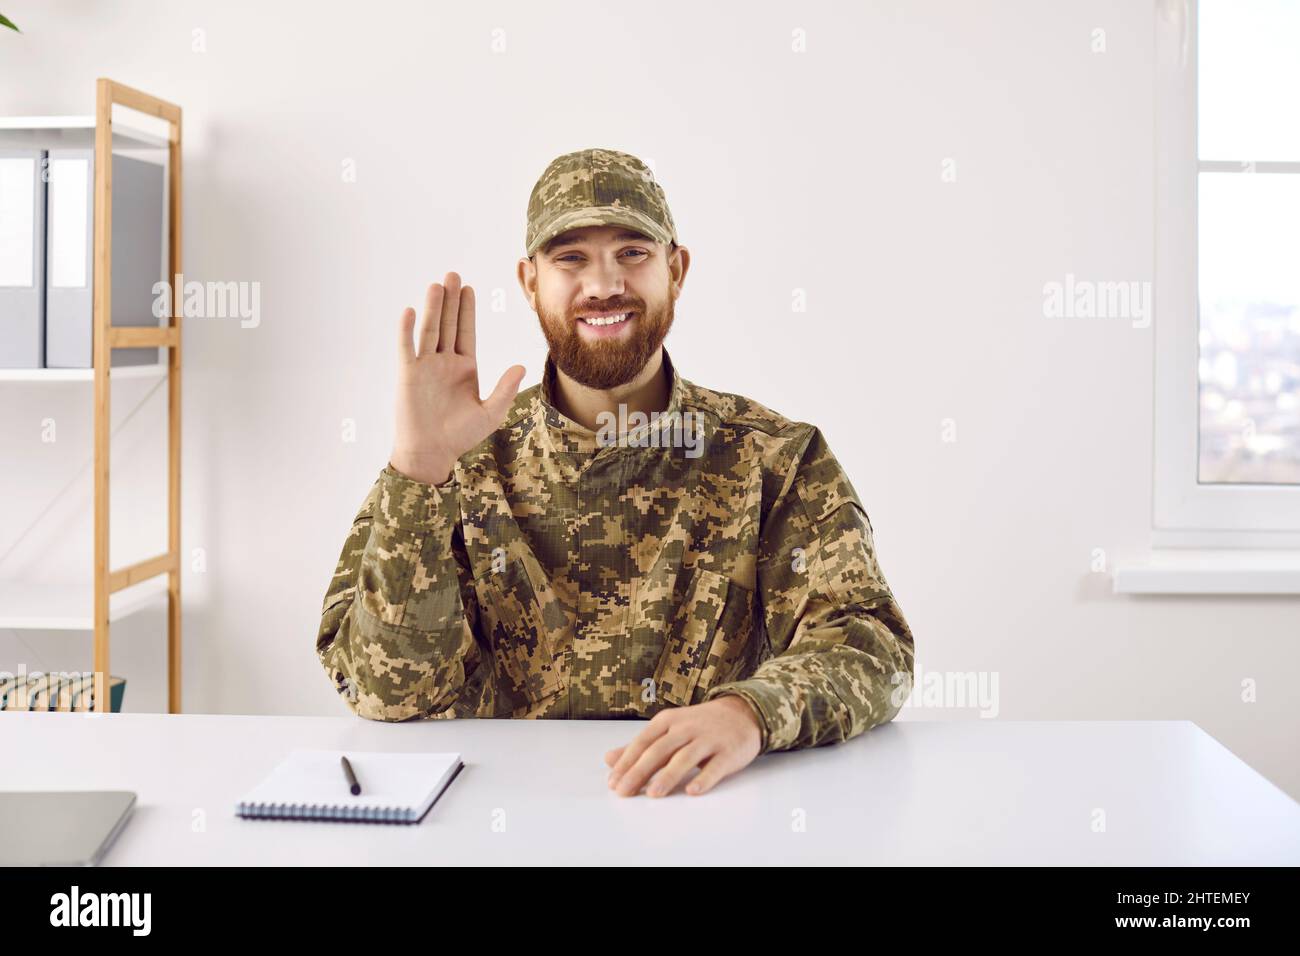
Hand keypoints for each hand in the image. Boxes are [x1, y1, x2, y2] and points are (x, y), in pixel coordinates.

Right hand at [390, 272, 526, 484]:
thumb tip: (522, 366)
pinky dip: (407, 330)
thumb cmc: (461, 435)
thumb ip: (505, 389)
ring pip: (429, 330)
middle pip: (448, 324)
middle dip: (451, 300)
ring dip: (433, 308)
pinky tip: (410, 311)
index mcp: (465, 367)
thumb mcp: (490, 413)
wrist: (432, 452)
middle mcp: (444, 362)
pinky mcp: (407, 375)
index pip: (466, 331)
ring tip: (436, 285)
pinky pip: (407, 348)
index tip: (468, 288)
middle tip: (452, 274)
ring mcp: (425, 366)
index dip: (467, 310)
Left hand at [603, 696, 762, 797]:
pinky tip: (692, 791)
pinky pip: (715, 767)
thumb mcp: (668, 730)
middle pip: (660, 750)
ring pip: (685, 758)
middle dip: (640, 771)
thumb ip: (640, 746)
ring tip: (653, 794)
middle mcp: (686, 728)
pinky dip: (704, 779)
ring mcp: (709, 739)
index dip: (627, 762)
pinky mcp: (729, 752)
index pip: (643, 742)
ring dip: (668, 776)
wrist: (742, 713)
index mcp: (668, 721)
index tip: (614, 783)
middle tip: (625, 792)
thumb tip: (609, 760)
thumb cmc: (699, 726)